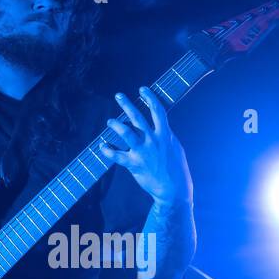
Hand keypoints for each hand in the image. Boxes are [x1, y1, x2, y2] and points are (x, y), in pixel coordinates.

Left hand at [101, 87, 192, 206]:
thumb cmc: (176, 168)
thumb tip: (162, 127)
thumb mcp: (175, 147)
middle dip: (127, 104)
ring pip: (126, 133)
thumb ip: (166, 135)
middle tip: (118, 95)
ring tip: (109, 122)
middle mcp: (152, 141)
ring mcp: (142, 152)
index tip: (142, 89)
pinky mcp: (134, 164)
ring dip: (116, 125)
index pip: (157, 111)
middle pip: (137, 118)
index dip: (150, 98)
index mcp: (165, 135)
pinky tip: (102, 146)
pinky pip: (117, 156)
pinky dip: (108, 151)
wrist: (174, 189)